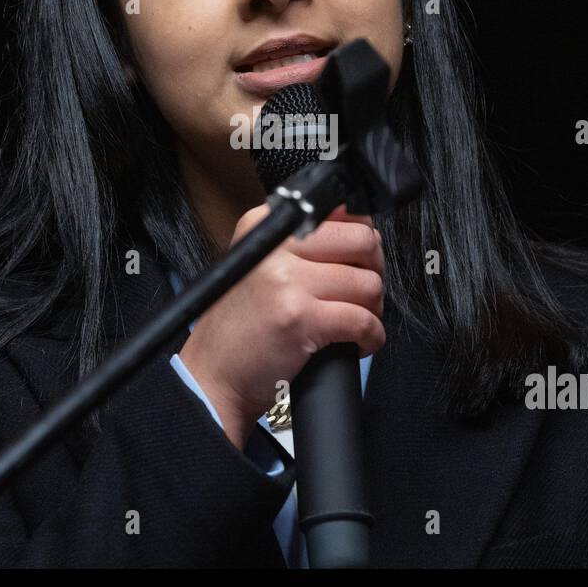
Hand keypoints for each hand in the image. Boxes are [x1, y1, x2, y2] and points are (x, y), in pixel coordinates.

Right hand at [179, 204, 385, 448]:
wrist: (214, 375)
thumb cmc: (242, 326)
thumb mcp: (263, 266)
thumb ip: (303, 243)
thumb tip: (363, 229)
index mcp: (267, 225)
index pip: (341, 212)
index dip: (361, 240)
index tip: (358, 262)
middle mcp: (275, 246)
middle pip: (362, 243)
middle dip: (373, 272)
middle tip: (362, 295)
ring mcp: (287, 281)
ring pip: (368, 284)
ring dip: (372, 309)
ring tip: (355, 323)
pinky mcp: (300, 319)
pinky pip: (362, 321)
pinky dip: (371, 337)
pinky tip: (357, 343)